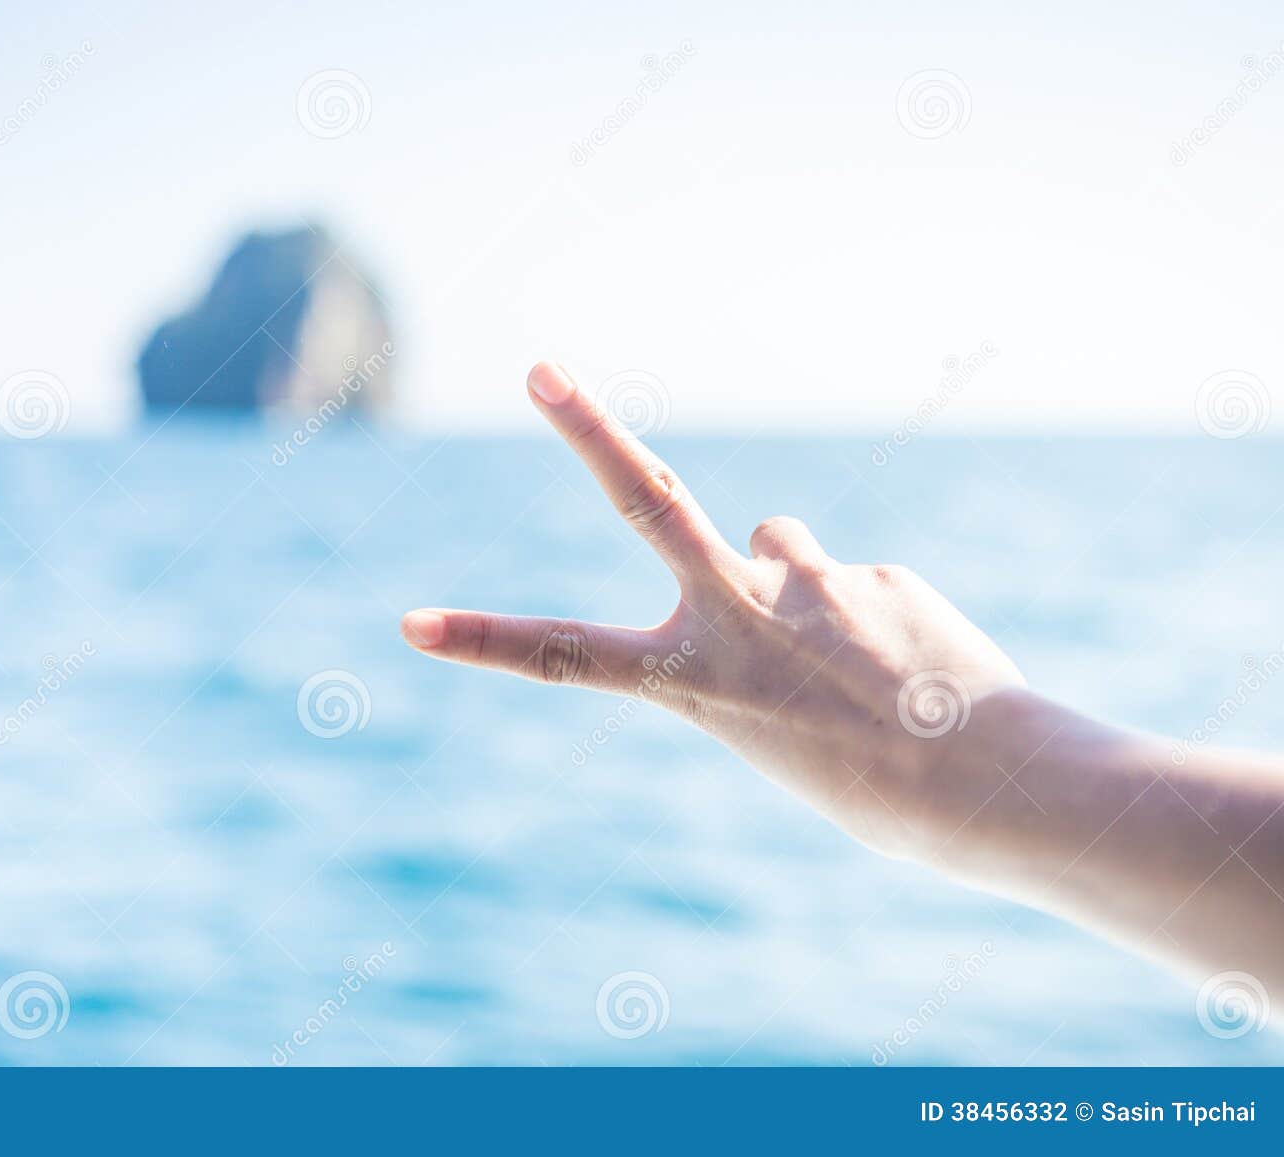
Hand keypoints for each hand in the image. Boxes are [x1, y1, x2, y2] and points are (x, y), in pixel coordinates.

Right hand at [400, 362, 1026, 859]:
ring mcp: (809, 584)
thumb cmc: (875, 787)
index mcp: (697, 682)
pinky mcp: (876, 572)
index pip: (565, 657)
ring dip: (797, 583)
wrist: (989, 787)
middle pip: (647, 498)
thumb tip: (778, 537)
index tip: (410, 625)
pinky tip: (915, 670)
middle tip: (541, 366)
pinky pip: (857, 583)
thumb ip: (759, 628)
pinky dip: (875, 621)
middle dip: (588, 429)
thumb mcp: (781, 726)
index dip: (482, 640)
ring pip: (779, 546)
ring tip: (854, 655)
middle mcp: (740, 616)